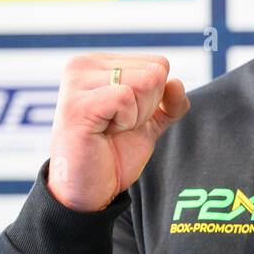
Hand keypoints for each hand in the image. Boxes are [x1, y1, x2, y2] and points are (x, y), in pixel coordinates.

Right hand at [47, 53, 190, 211]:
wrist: (89, 190)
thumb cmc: (112, 155)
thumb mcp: (149, 123)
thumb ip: (169, 102)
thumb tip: (176, 83)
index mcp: (100, 63)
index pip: (158, 64)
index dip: (154, 99)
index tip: (125, 118)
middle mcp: (84, 64)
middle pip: (155, 71)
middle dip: (147, 107)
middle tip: (117, 126)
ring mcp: (77, 81)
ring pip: (145, 82)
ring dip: (136, 116)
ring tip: (110, 129)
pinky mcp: (78, 103)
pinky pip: (126, 98)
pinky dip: (126, 122)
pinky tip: (104, 131)